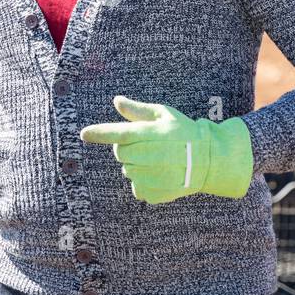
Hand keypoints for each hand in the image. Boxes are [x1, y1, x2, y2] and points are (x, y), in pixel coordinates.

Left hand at [80, 96, 253, 203]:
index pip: (119, 133)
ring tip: (156, 160)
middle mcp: (152, 156)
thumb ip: (138, 111)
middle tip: (146, 145)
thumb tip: (117, 101)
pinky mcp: (156, 193)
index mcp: (153, 134)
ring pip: (127, 171)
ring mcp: (153, 177)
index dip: (100, 133)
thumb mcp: (164, 115)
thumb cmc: (185, 133)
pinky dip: (143, 182)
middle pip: (120, 153)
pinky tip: (159, 174)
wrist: (209, 161)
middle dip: (128, 148)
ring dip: (135, 165)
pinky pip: (136, 188)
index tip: (84, 134)